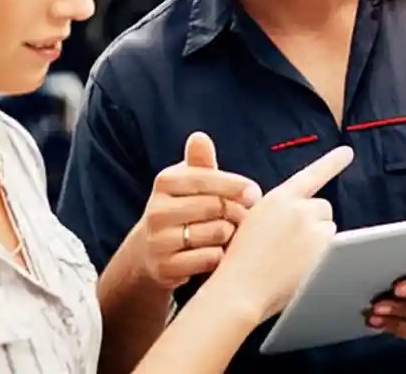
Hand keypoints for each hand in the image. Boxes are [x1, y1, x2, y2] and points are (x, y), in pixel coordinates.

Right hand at [131, 131, 262, 290]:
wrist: (151, 251)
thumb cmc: (183, 208)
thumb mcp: (189, 182)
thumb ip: (200, 162)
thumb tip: (200, 137)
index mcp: (166, 181)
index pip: (210, 179)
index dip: (237, 186)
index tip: (255, 194)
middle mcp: (157, 210)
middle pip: (217, 207)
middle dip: (238, 212)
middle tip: (244, 217)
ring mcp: (159, 241)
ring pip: (217, 233)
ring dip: (231, 235)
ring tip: (230, 233)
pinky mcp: (166, 268)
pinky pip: (211, 259)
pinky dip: (221, 256)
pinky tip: (220, 253)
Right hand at [212, 146, 353, 320]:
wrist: (238, 291)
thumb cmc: (238, 262)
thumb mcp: (250, 223)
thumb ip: (276, 213)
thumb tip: (297, 214)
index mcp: (278, 199)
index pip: (311, 175)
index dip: (331, 162)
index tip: (347, 152)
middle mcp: (299, 210)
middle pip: (323, 208)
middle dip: (314, 222)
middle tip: (292, 243)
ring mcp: (313, 231)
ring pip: (329, 229)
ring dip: (318, 240)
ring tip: (292, 259)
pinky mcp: (324, 253)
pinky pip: (334, 250)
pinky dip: (323, 257)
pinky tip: (301, 270)